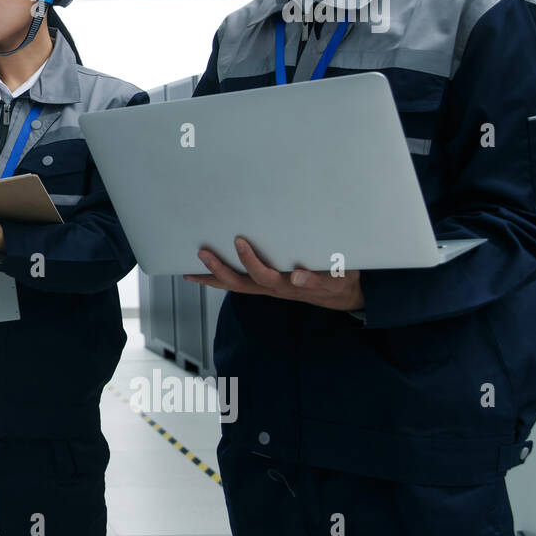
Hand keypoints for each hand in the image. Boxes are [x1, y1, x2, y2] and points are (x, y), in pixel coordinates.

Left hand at [183, 236, 363, 311]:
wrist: (344, 293)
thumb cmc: (340, 280)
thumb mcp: (338, 277)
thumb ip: (320, 277)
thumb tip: (297, 275)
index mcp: (289, 285)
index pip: (264, 275)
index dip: (249, 261)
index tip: (239, 242)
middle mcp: (274, 288)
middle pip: (241, 283)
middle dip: (220, 268)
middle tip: (203, 252)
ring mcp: (268, 288)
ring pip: (235, 286)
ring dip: (212, 276)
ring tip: (191, 267)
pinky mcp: (265, 286)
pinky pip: (237, 284)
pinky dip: (217, 280)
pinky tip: (199, 274)